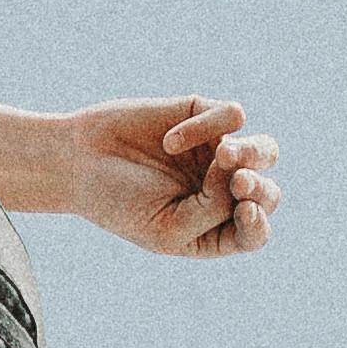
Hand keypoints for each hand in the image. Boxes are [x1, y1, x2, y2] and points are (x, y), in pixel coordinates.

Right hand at [65, 97, 274, 259]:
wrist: (78, 160)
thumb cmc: (118, 203)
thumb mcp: (167, 229)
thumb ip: (212, 211)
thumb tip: (242, 169)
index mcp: (214, 229)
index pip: (255, 231)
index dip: (259, 221)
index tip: (243, 209)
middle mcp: (223, 191)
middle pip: (268, 192)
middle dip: (257, 187)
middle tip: (236, 181)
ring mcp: (216, 153)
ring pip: (265, 151)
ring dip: (254, 153)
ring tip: (225, 153)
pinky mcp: (205, 116)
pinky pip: (232, 116)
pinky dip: (206, 126)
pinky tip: (171, 139)